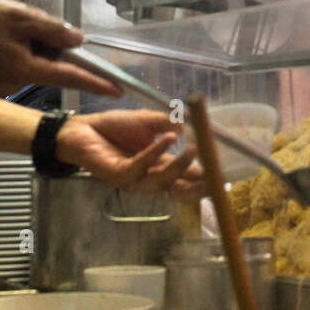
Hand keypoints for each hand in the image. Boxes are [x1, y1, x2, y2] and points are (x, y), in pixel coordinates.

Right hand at [0, 0, 121, 97]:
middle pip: (50, 56)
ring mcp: (6, 74)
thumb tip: (78, 41)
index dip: (96, 81)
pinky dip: (10, 29)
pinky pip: (16, 48)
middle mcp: (17, 78)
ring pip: (32, 47)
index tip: (117, 89)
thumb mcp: (19, 18)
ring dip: (22, 24)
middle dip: (42, 30)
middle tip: (18, 8)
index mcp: (26, 70)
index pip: (70, 76)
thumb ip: (53, 31)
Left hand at [56, 109, 204, 200]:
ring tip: (193, 148)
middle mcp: (152, 177)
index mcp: (162, 166)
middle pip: (181, 189)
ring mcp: (136, 180)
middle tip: (216, 176)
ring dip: (180, 165)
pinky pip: (142, 166)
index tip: (225, 175)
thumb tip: (190, 125)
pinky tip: (168, 138)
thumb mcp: (148, 120)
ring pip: (163, 180)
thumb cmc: (115, 126)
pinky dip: (156, 152)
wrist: (83, 128)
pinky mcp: (120, 175)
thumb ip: (168, 123)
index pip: (190, 178)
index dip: (207, 178)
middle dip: (199, 184)